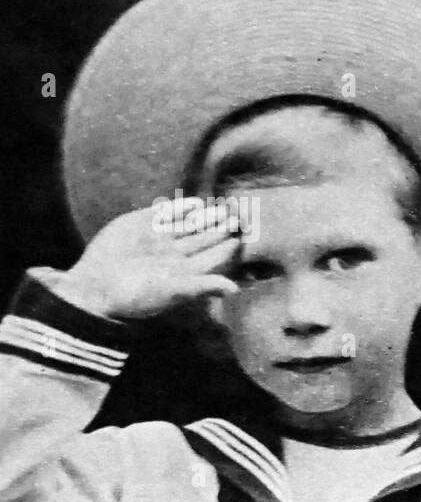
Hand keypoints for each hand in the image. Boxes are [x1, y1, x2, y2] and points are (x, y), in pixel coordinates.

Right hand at [53, 198, 241, 319]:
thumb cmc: (134, 298)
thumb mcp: (170, 293)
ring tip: (224, 207)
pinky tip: (195, 203)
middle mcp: (177, 254)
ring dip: (206, 215)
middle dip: (223, 226)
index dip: (230, 245)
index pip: (216, 255)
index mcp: (188, 271)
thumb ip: (201, 287)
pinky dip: (180, 208)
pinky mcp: (141, 224)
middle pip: (206, 236)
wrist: (94, 288)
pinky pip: (166, 214)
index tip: (245, 235)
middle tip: (241, 215)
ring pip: (189, 223)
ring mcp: (160, 238)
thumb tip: (235, 289)